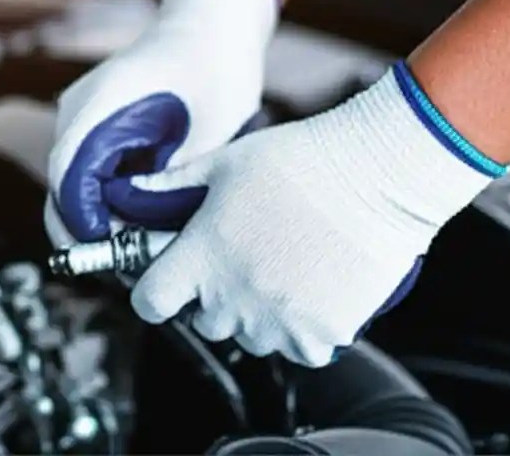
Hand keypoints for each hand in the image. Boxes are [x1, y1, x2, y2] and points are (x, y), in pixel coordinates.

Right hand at [44, 0, 278, 246]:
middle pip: (62, 186)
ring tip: (139, 249)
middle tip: (127, 266)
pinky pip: (87, 173)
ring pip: (72, 185)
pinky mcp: (94, 128)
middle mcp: (79, 110)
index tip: (113, 250)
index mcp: (102, 102)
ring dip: (98, 219)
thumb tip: (149, 236)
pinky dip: (106, 201)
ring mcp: (82, 118)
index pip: (69, 174)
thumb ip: (175, 182)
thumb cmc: (217, 69)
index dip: (83, 220)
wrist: (212, 25)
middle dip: (87, 232)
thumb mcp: (209, 132)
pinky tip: (139, 221)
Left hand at [112, 63, 505, 365]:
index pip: (150, 301)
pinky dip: (306, 330)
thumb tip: (132, 193)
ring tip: (286, 268)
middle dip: (216, 297)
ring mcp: (279, 320)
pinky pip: (301, 349)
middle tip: (246, 259)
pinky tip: (316, 289)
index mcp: (202, 256)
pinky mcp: (323, 334)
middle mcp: (234, 296)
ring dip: (261, 314)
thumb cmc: (303, 160)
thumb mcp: (224, 163)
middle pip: (205, 322)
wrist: (377, 173)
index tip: (169, 283)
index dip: (155, 293)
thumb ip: (172, 186)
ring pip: (253, 338)